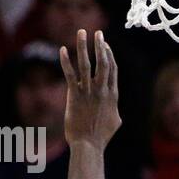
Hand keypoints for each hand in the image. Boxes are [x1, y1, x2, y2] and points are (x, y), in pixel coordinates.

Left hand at [59, 29, 121, 148]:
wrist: (88, 145)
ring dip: (84, 46)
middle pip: (103, 62)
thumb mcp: (115, 121)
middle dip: (100, 45)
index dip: (109, 54)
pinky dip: (66, 61)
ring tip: (82, 32)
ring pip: (87, 64)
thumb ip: (115, 109)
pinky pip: (70, 74)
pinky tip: (62, 50)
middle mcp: (102, 90)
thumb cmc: (101, 136)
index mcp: (113, 94)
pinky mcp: (74, 96)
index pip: (113, 69)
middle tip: (98, 32)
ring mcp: (88, 92)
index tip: (105, 44)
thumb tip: (115, 107)